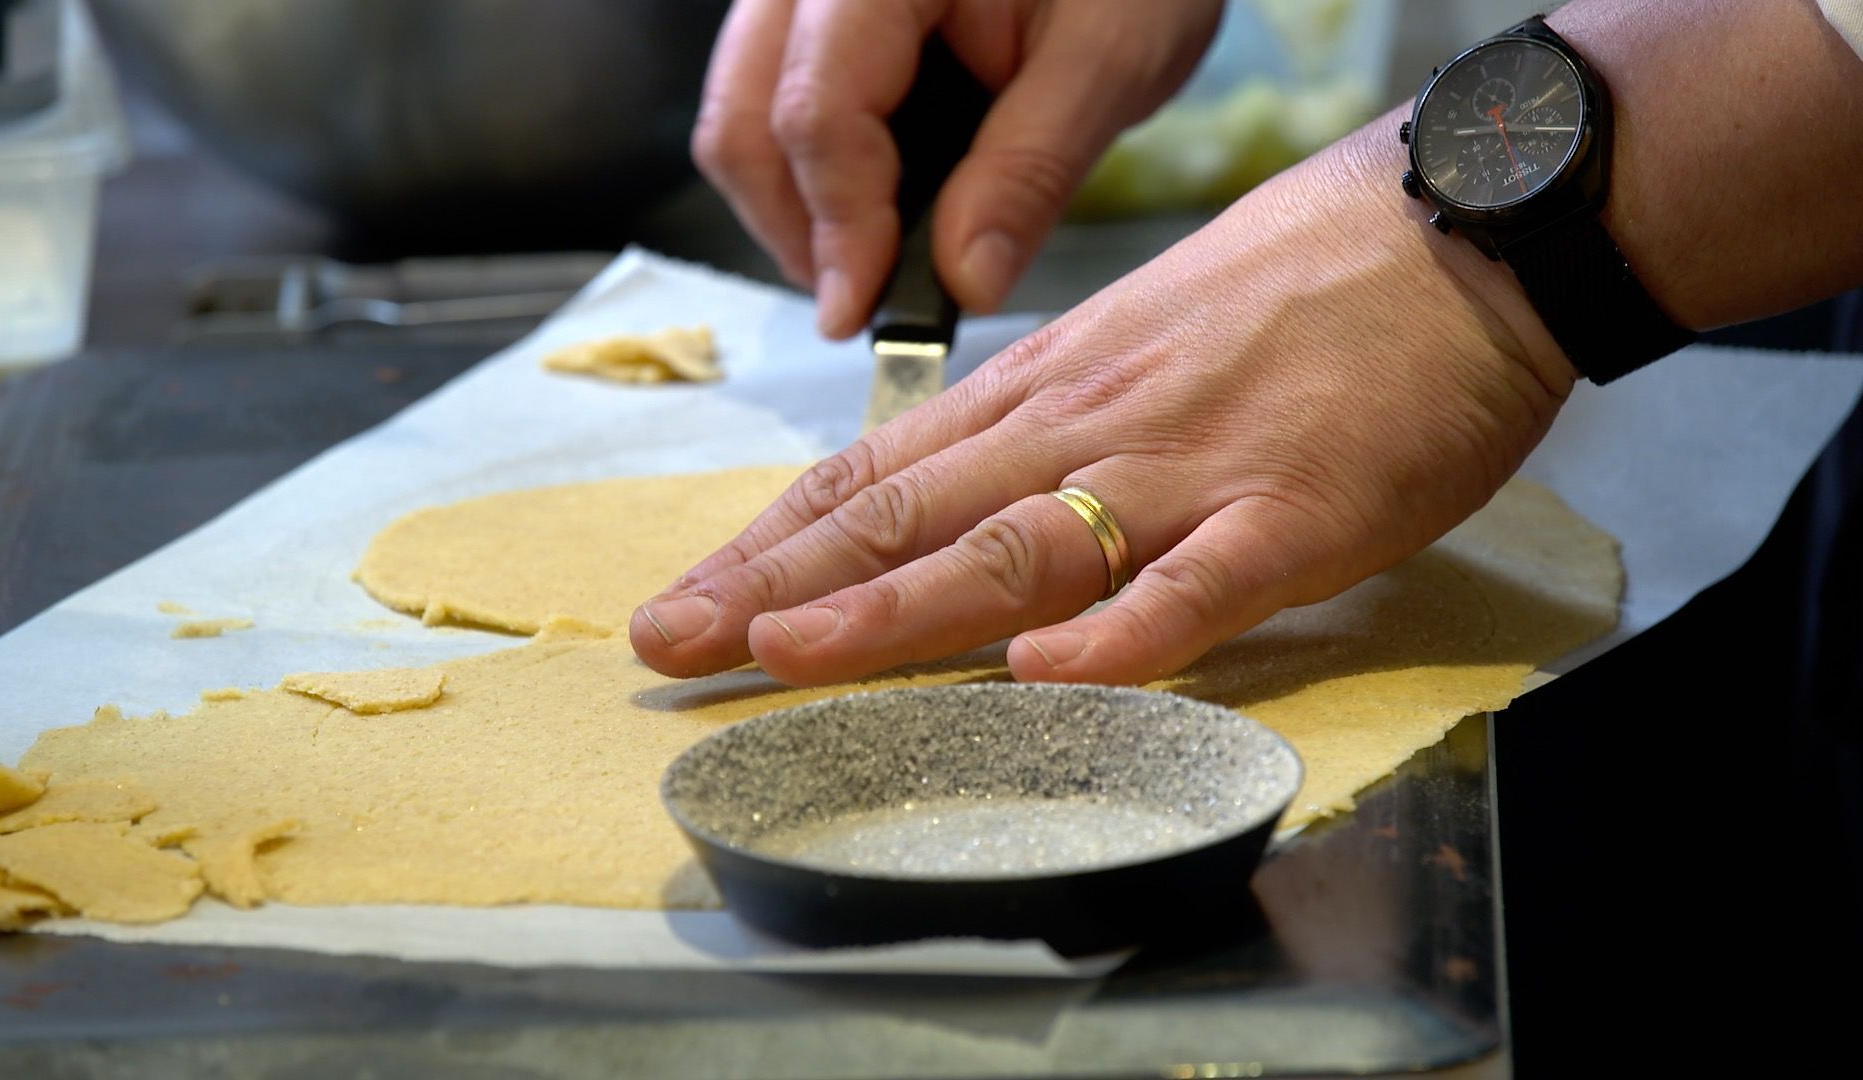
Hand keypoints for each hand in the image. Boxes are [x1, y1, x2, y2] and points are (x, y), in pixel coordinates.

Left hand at [631, 118, 1580, 686]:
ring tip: (788, 656)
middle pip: (909, 516)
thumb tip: (948, 492)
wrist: (1453, 231)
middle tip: (668, 646)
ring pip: (1018, 543)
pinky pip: (1197, 582)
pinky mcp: (1292, 512)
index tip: (686, 600)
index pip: (876, 475)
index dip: (772, 545)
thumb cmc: (1296, 290)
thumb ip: (1039, 424)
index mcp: (1044, 393)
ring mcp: (1184, 470)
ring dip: (897, 606)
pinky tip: (1048, 673)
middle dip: (779, 588)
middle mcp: (1084, 428)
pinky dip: (1122, 632)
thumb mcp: (1131, 341)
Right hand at [691, 0, 1225, 338]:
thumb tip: (964, 283)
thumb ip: (1030, 172)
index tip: (862, 309)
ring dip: (794, 210)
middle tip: (865, 304)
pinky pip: (766, 101)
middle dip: (799, 231)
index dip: (837, 226)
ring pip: (739, 118)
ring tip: (874, 265)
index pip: (817, 108)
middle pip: (744, 119)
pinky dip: (807, 174)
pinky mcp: (810, 22)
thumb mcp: (1110, 60)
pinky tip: (872, 211)